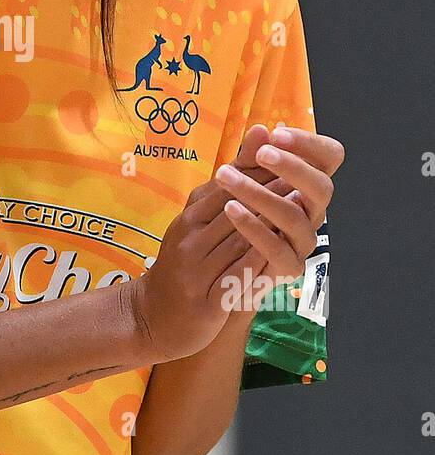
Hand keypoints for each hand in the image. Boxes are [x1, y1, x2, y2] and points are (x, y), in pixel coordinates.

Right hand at [127, 127, 294, 362]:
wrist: (153, 317)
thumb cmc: (183, 265)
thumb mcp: (195, 224)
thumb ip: (224, 189)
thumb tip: (255, 137)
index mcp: (188, 219)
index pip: (226, 188)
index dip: (257, 173)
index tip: (287, 159)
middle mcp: (189, 241)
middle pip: (234, 210)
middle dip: (269, 193)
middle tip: (301, 179)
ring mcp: (196, 272)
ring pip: (238, 242)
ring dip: (271, 224)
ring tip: (301, 211)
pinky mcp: (206, 302)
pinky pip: (238, 278)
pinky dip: (261, 263)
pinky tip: (284, 254)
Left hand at [214, 123, 344, 308]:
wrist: (220, 263)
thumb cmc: (238, 211)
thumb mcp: (240, 178)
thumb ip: (250, 157)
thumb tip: (260, 129)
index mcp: (308, 183)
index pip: (331, 157)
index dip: (310, 144)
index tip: (277, 134)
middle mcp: (313, 211)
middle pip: (323, 187)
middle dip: (293, 167)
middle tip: (261, 153)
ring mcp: (303, 240)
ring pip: (294, 216)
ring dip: (259, 193)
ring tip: (226, 177)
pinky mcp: (288, 267)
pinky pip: (276, 247)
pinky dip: (252, 226)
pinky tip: (230, 208)